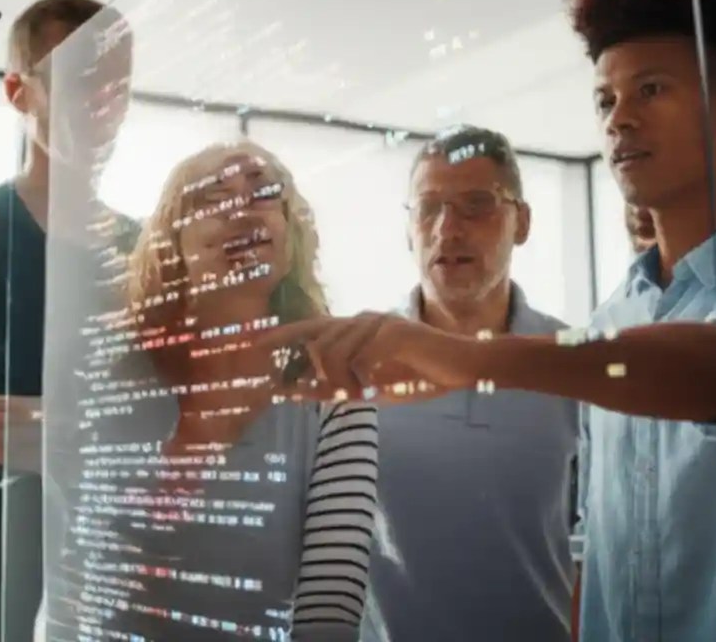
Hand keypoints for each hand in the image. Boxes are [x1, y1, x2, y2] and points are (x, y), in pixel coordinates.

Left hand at [263, 312, 477, 401]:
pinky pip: (360, 358)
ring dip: (345, 382)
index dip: (282, 335)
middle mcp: (364, 319)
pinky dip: (363, 379)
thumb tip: (300, 393)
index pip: (311, 327)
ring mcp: (378, 322)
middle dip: (325, 376)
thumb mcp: (372, 387)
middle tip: (350, 397)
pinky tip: (378, 389)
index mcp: (357, 329)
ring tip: (367, 395)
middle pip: (320, 343)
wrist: (462, 367)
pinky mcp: (393, 331)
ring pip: (336, 352)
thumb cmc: (419, 376)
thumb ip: (339, 388)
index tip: (253, 345)